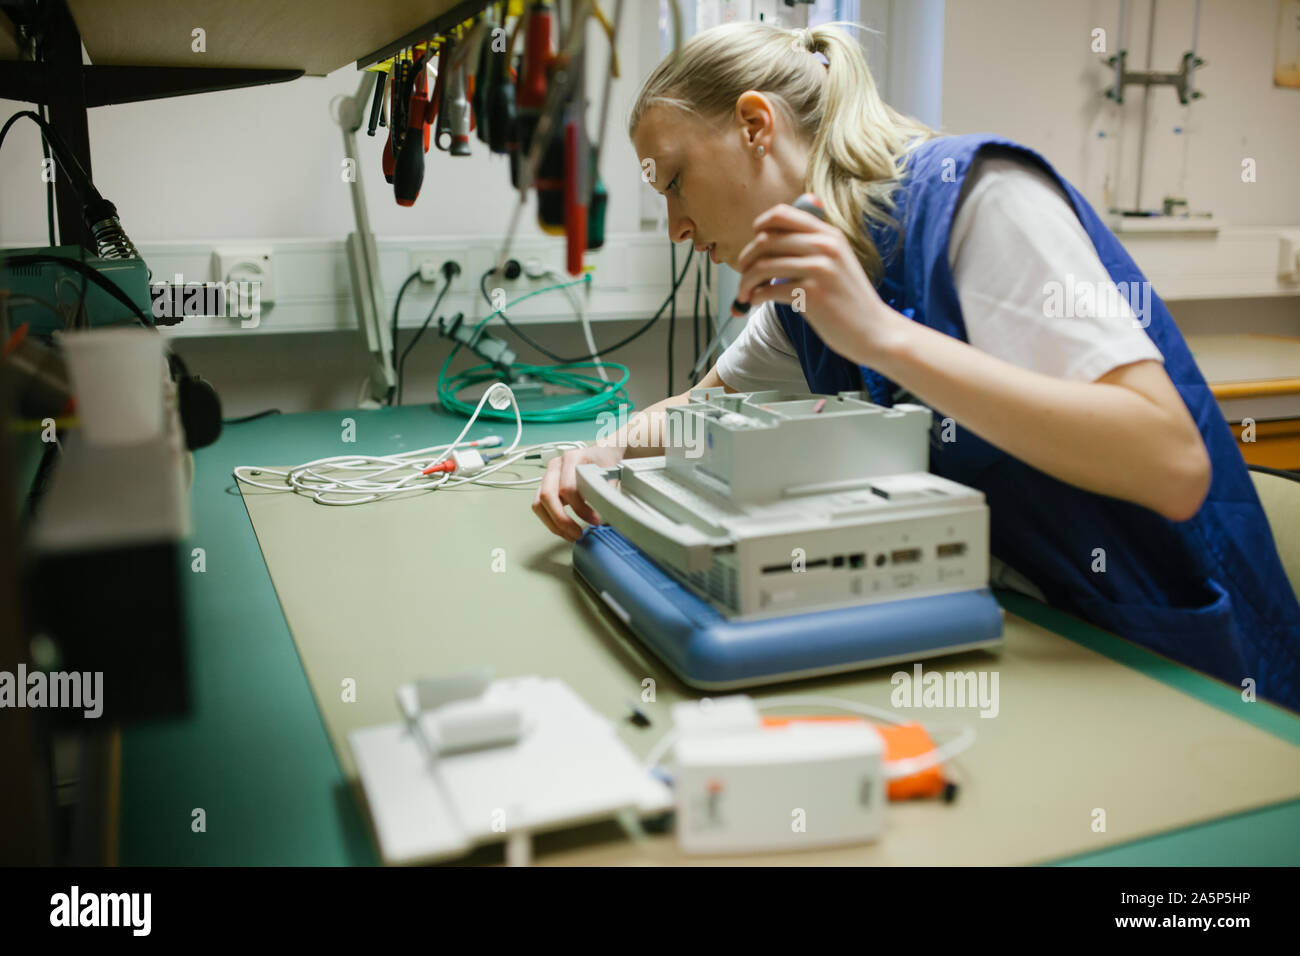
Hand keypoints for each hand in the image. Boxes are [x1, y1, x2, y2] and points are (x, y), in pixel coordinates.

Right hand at [531, 442, 625, 541]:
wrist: (601, 452)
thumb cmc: (604, 460)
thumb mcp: (610, 470)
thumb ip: (606, 489)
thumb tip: (607, 510)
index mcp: (571, 458)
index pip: (567, 488)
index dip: (580, 508)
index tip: (594, 520)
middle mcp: (555, 466)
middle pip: (546, 496)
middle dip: (561, 519)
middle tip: (577, 533)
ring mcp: (548, 476)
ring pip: (538, 504)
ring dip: (553, 524)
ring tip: (571, 535)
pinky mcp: (546, 487)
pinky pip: (540, 508)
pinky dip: (551, 522)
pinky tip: (565, 530)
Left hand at [734, 201, 907, 365]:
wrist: (873, 330)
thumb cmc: (849, 299)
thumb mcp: (837, 261)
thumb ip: (811, 246)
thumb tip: (768, 238)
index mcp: (828, 233)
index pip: (782, 214)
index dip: (759, 225)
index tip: (753, 241)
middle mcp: (824, 246)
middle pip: (766, 240)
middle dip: (746, 259)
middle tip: (743, 273)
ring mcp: (819, 269)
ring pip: (763, 266)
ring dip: (746, 281)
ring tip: (745, 293)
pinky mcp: (812, 294)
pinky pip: (769, 290)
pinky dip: (755, 297)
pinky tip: (755, 302)